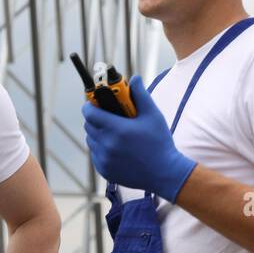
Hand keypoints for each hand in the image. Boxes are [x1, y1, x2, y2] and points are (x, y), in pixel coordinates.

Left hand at [81, 75, 196, 201]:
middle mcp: (107, 145)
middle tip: (107, 116)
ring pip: (91, 140)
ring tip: (112, 132)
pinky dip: (101, 149)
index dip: (90, 105)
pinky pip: (95, 154)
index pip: (90, 112)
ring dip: (97, 133)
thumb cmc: (160, 143)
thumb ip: (141, 95)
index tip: (94, 102)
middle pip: (88, 125)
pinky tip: (115, 147)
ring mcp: (104, 159)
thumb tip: (134, 78)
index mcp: (117, 129)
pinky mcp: (104, 170)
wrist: (165, 174)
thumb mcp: (153, 116)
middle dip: (95, 118)